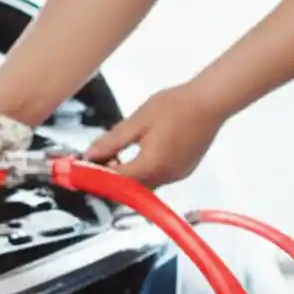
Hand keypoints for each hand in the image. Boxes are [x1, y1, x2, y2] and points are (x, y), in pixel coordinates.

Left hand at [84, 82, 226, 187]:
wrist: (210, 103)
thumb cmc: (176, 107)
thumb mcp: (138, 121)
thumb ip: (112, 141)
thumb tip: (90, 154)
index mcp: (151, 166)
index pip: (115, 182)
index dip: (96, 176)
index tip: (83, 168)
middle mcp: (165, 177)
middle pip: (130, 191)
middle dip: (111, 180)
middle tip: (97, 163)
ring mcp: (177, 176)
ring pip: (144, 187)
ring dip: (128, 178)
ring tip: (116, 157)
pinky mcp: (184, 171)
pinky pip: (159, 179)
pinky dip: (144, 173)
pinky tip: (139, 155)